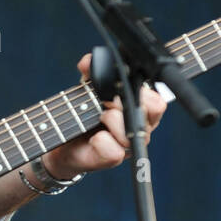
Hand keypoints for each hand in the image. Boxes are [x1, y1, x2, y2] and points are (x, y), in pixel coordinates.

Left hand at [42, 53, 166, 181]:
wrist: (63, 139)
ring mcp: (129, 145)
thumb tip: (88, 61)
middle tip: (106, 101)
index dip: (141, 91)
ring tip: (98, 117)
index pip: (157, 99)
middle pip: (154, 110)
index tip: (118, 88)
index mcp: (140, 107)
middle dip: (126, 100)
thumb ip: (90, 70)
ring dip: (112, 119)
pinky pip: (115, 150)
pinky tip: (93, 137)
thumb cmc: (82, 111)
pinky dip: (101, 141)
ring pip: (134, 130)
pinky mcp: (114, 159)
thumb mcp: (86, 85)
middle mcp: (140, 126)